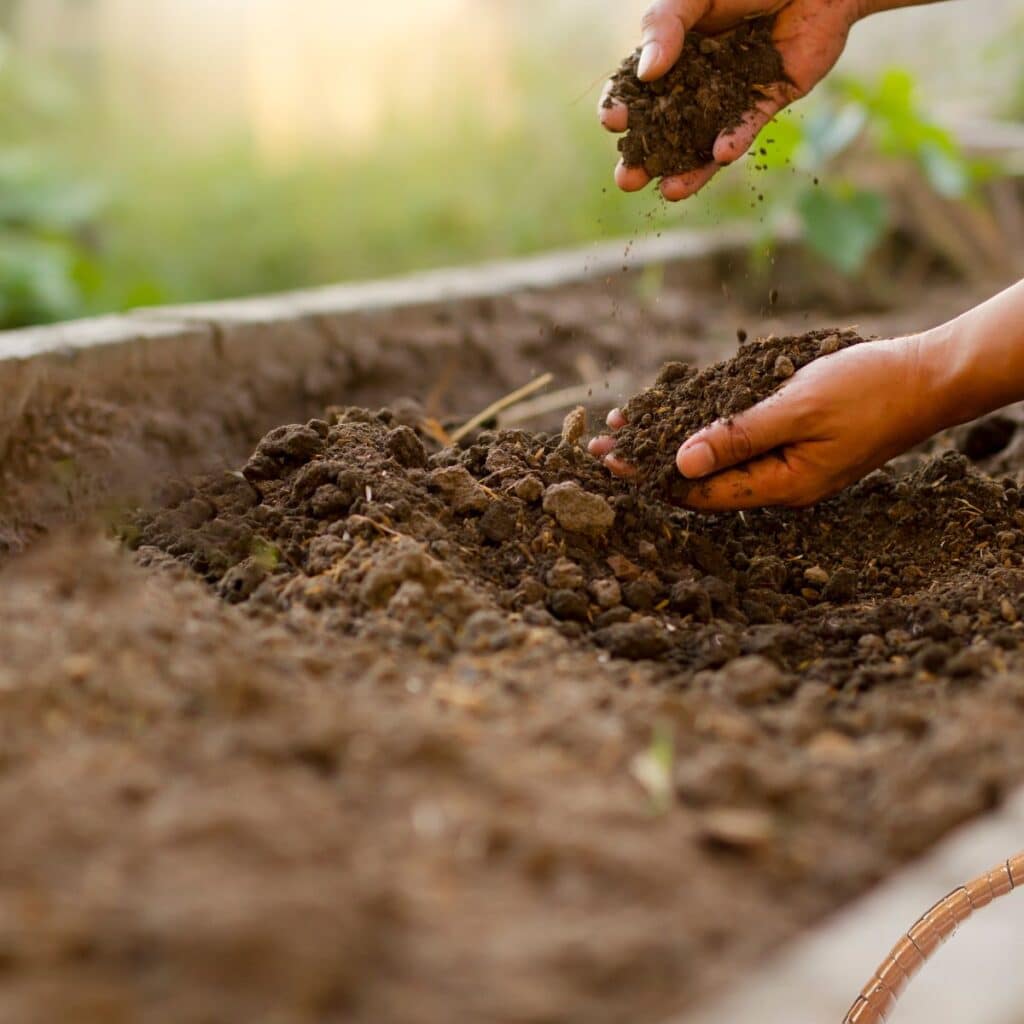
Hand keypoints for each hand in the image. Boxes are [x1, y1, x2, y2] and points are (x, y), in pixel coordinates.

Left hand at [589, 335, 950, 509]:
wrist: (929, 377)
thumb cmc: (869, 389)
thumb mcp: (797, 408)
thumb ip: (739, 437)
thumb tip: (681, 463)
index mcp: (781, 485)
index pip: (699, 493)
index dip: (649, 476)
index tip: (607, 461)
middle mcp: (780, 483)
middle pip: (701, 482)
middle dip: (649, 464)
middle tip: (599, 449)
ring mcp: (789, 465)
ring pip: (718, 462)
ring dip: (672, 445)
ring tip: (626, 430)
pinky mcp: (797, 443)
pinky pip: (741, 444)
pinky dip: (706, 430)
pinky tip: (680, 416)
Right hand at [600, 0, 860, 200]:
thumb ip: (667, 26)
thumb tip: (646, 72)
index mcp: (674, 53)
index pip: (639, 87)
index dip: (624, 106)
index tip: (612, 122)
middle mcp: (699, 79)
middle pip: (666, 127)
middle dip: (646, 157)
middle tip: (626, 180)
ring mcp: (731, 93)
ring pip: (703, 138)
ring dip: (687, 168)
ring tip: (669, 192)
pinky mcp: (767, 99)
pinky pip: (747, 125)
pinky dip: (734, 139)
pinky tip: (720, 154)